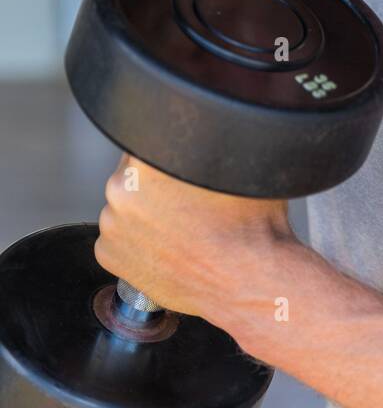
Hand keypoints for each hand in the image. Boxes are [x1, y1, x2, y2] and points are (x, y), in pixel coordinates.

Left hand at [95, 153, 295, 322]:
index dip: (167, 151)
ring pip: (126, 205)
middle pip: (132, 173)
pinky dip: (137, 241)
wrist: (248, 281)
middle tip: (187, 201)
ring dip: (145, 212)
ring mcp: (111, 223)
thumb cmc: (249, 225)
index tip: (182, 167)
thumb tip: (208, 127)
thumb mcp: (240, 163)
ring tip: (181, 228)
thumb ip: (212, 138)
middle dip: (155, 183)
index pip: (146, 138)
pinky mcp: (108, 254)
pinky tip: (168, 246)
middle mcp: (120, 188)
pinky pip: (118, 237)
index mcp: (149, 158)